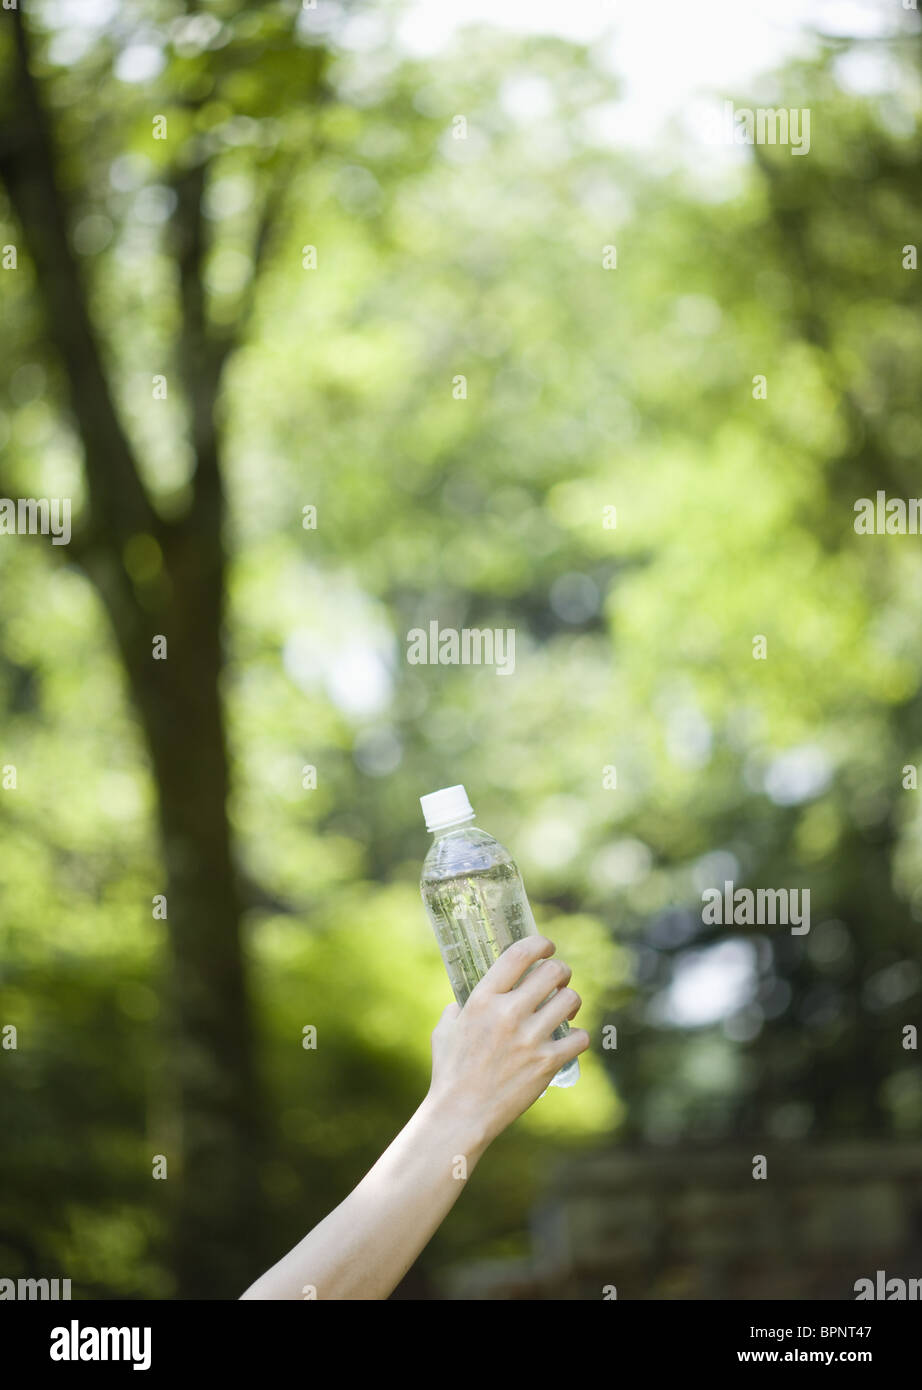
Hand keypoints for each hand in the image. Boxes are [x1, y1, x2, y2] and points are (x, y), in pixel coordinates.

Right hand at [426, 935, 588, 1149]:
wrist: (460, 1115)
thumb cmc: (449, 1073)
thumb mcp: (444, 1031)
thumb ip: (457, 1010)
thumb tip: (464, 1001)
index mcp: (482, 999)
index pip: (519, 955)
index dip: (540, 944)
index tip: (547, 946)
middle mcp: (508, 1013)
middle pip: (552, 972)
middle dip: (561, 970)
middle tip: (560, 979)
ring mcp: (530, 1038)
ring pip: (570, 1000)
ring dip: (572, 1000)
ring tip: (566, 1007)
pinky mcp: (547, 1063)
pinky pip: (580, 1037)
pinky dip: (579, 1037)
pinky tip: (570, 1040)